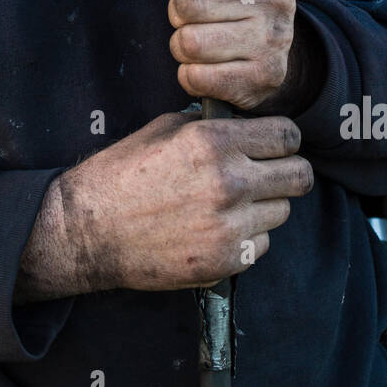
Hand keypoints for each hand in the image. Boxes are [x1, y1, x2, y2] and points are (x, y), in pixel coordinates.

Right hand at [15, 111, 312, 298]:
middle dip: (284, 171)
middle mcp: (229, 182)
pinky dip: (245, 237)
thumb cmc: (121, 174)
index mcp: (213, 141)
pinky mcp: (225, 262)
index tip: (273, 145)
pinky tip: (214, 229)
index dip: (282, 140)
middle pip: (300, 176)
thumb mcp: (162, 129)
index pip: (288, 136)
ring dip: (263, 206)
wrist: (87, 230)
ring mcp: (229, 226)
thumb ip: (209, 125)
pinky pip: (260, 245)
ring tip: (229, 204)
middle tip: (264, 174)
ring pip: (281, 212)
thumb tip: (243, 125)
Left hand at [149, 0, 315, 112]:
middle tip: (195, 15)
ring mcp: (273, 40)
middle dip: (178, 10)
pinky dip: (190, 74)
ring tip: (201, 39)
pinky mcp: (264, 78)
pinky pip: (196, 78)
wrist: (275, 42)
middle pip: (188, 2)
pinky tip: (207, 66)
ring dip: (182, 44)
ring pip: (188, 42)